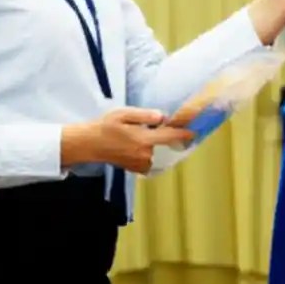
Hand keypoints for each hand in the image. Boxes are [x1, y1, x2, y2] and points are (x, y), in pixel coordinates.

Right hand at [62, 108, 196, 173]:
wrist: (89, 144)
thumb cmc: (106, 126)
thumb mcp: (124, 114)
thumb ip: (144, 115)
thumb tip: (162, 117)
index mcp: (142, 140)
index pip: (169, 137)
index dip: (184, 134)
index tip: (195, 131)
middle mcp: (144, 154)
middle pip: (165, 145)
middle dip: (166, 137)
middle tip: (158, 128)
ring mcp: (140, 163)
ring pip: (158, 153)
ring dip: (156, 146)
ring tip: (142, 136)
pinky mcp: (136, 168)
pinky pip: (150, 161)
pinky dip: (150, 153)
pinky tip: (139, 145)